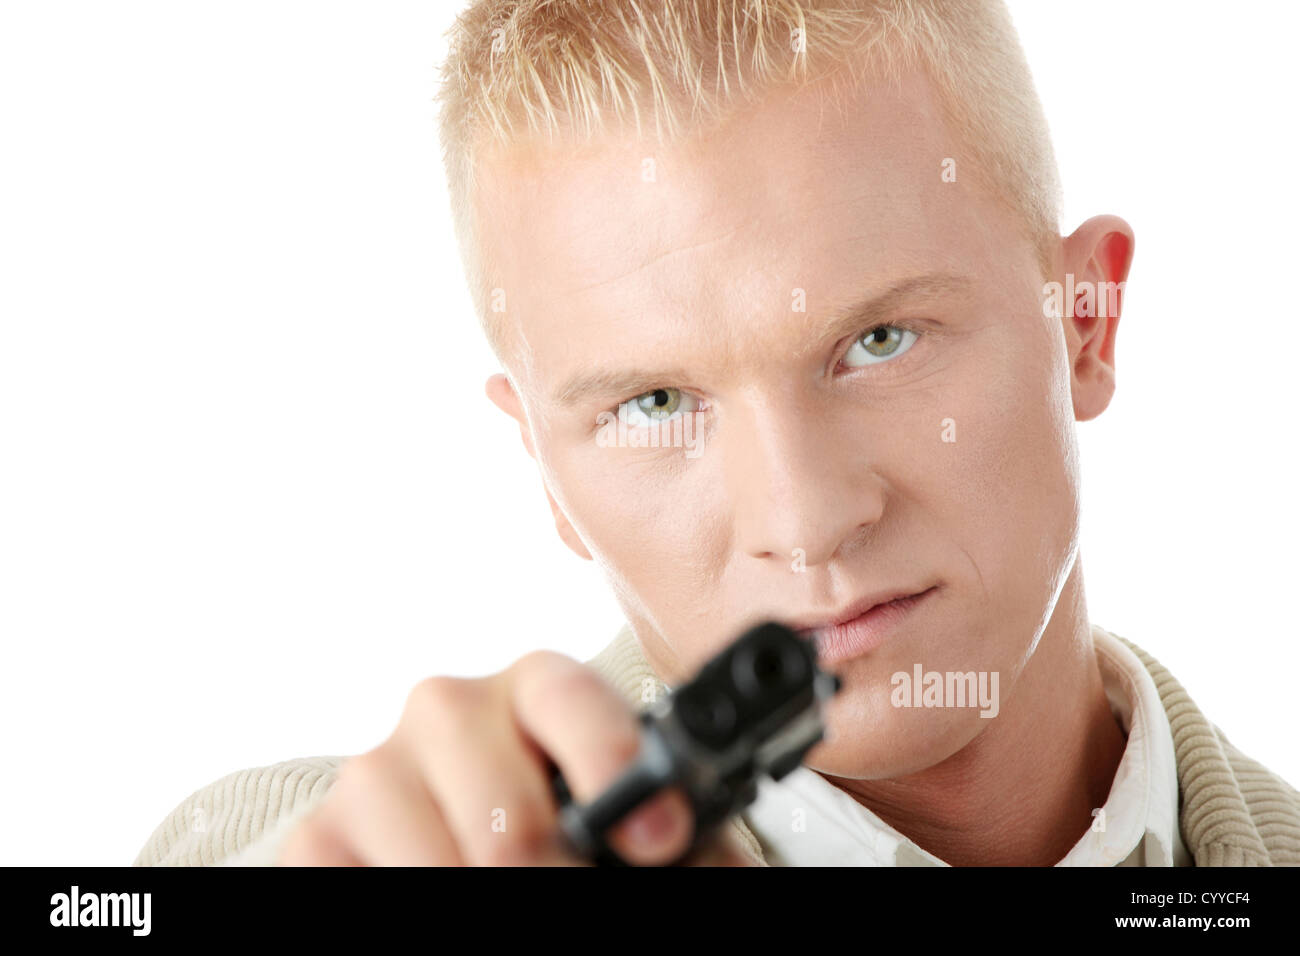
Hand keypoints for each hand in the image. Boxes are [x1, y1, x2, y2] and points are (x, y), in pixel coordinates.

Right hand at [276, 649, 755, 865]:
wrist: (483, 844)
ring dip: (484, 901)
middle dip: (554, 880)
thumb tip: (715, 863)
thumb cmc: (567, 826)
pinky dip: (416, 906)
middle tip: (570, 893)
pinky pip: (361, 886)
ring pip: (442, 869)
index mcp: (537, 688)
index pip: (570, 700)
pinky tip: (444, 892)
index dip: (615, 766)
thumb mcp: (636, 826)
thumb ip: (676, 831)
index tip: (657, 835)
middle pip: (510, 821)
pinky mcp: (320, 832)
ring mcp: (376, 768)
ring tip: (507, 898)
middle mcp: (449, 708)